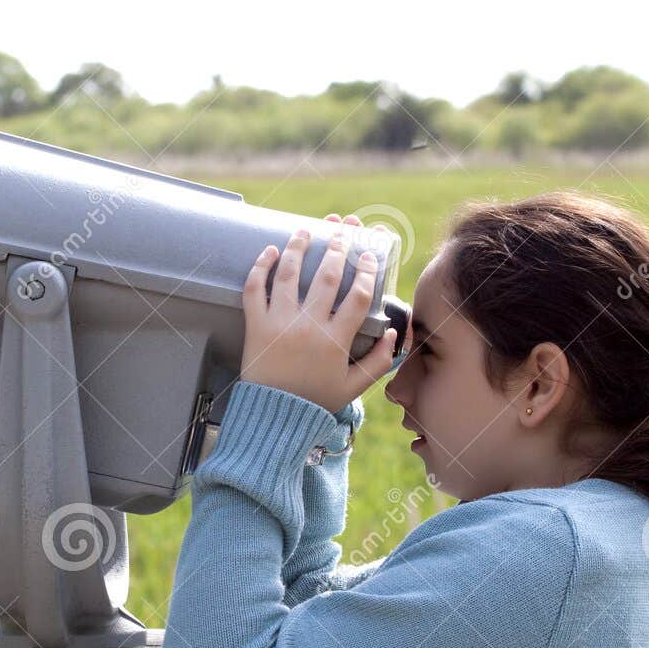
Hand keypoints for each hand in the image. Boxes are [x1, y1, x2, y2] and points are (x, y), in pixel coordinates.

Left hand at [239, 213, 398, 415]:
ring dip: (299, 247)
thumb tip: (394, 331)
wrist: (274, 417)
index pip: (357, 296)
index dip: (366, 272)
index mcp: (335, 341)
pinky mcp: (255, 326)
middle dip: (337, 249)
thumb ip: (379, 361)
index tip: (368, 255)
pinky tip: (270, 251)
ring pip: (289, 275)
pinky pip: (254, 289)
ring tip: (307, 230)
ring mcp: (279, 323)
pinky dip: (260, 267)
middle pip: (326, 278)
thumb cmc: (315, 401)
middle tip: (342, 232)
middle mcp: (308, 327)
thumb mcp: (353, 387)